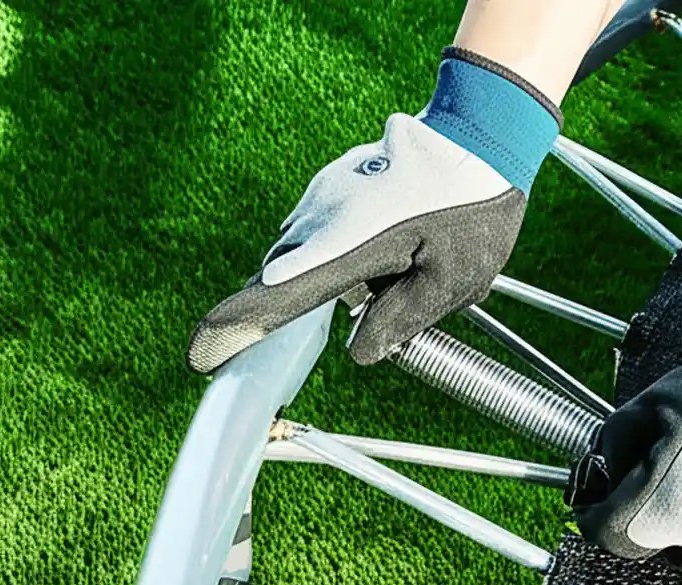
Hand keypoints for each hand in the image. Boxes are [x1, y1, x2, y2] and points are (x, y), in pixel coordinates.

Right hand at [187, 48, 560, 372]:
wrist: (480, 131)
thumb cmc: (474, 206)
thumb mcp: (452, 279)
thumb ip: (400, 321)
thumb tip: (360, 354)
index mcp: (349, 244)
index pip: (279, 296)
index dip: (239, 327)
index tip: (201, 354)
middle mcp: (322, 216)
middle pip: (283, 277)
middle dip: (298, 304)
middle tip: (353, 304)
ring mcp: (321, 195)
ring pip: (302, 252)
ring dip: (328, 273)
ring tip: (400, 264)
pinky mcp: (329, 184)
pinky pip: (317, 228)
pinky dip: (336, 248)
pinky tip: (391, 242)